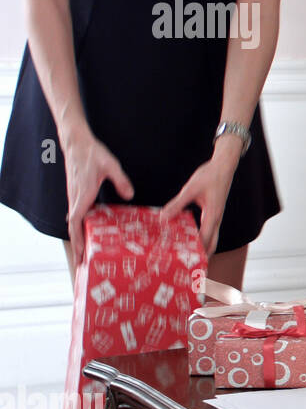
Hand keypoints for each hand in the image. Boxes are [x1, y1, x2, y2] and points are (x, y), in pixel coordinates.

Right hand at [63, 129, 134, 264]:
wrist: (77, 143)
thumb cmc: (93, 154)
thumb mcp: (111, 166)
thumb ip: (121, 180)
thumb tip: (129, 195)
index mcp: (82, 196)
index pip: (75, 223)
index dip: (78, 240)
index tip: (80, 254)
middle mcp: (75, 199)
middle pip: (73, 228)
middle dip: (78, 247)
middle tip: (82, 265)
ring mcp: (74, 197)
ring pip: (74, 222)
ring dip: (78, 238)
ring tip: (84, 255)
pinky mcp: (77, 194)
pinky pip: (77, 215)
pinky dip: (80, 227)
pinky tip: (89, 233)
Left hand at [160, 140, 240, 256]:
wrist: (224, 166)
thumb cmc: (209, 176)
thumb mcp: (190, 189)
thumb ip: (177, 205)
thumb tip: (162, 218)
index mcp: (212, 215)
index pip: (205, 239)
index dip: (198, 251)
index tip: (188, 262)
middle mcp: (216, 218)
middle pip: (213, 243)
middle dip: (204, 256)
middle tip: (193, 267)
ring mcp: (216, 216)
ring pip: (212, 237)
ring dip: (204, 247)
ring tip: (191, 256)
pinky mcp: (214, 212)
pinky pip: (209, 229)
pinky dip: (202, 237)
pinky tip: (190, 237)